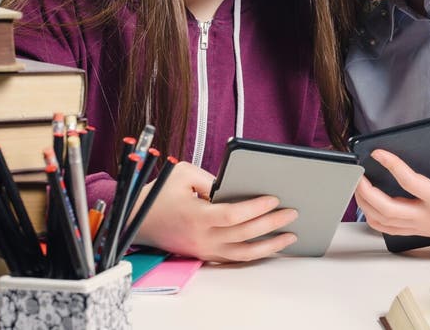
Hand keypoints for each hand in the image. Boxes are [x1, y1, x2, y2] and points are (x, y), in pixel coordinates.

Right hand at [132, 161, 297, 261]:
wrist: (137, 218)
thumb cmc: (160, 193)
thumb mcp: (183, 173)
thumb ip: (211, 178)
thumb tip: (237, 186)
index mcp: (196, 216)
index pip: (232, 215)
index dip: (254, 208)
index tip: (274, 199)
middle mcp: (202, 238)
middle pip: (243, 235)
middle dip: (271, 224)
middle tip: (292, 213)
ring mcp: (204, 249)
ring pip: (243, 253)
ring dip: (269, 245)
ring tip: (290, 235)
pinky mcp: (205, 254)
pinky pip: (234, 257)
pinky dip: (255, 253)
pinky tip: (271, 245)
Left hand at [355, 123, 429, 250]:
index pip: (410, 183)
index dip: (392, 166)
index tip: (377, 152)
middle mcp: (428, 216)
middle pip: (387, 209)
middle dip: (367, 191)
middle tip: (357, 172)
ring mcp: (422, 226)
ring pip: (384, 222)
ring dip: (366, 204)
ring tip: (357, 184)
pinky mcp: (421, 230)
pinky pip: (390, 229)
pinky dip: (375, 217)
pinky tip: (369, 203)